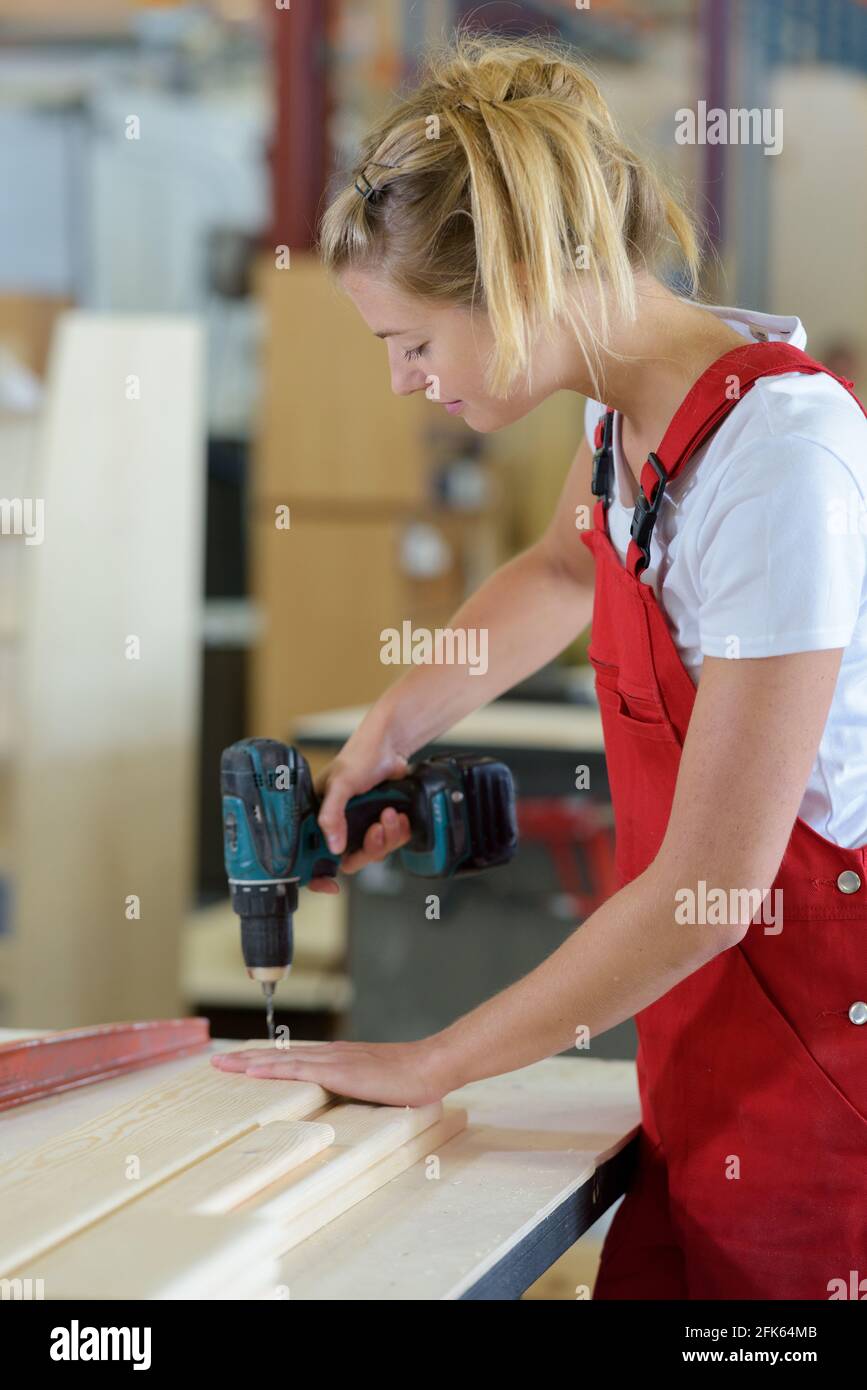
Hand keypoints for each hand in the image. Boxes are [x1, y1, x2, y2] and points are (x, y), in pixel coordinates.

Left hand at [210, 1037, 456, 1106]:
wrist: (430, 1066)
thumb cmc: (410, 1079)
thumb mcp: (376, 1085)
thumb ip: (357, 1090)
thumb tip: (347, 1102)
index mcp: (338, 1059)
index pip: (293, 1059)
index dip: (266, 1060)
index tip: (241, 1064)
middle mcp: (330, 1055)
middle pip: (280, 1055)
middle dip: (246, 1059)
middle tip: (218, 1063)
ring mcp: (333, 1060)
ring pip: (281, 1059)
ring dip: (249, 1062)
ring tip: (224, 1065)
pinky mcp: (338, 1071)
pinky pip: (297, 1069)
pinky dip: (271, 1069)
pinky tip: (252, 1071)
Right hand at [307, 731, 412, 894]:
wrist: (390, 746)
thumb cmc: (359, 757)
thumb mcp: (340, 784)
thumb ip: (332, 814)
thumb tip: (332, 845)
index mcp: (319, 818)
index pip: (311, 856)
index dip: (318, 875)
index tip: (329, 886)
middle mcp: (338, 825)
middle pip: (350, 859)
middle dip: (369, 848)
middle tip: (376, 829)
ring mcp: (360, 826)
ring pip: (374, 852)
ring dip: (387, 837)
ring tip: (390, 814)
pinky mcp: (380, 824)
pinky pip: (391, 842)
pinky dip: (398, 832)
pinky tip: (398, 815)